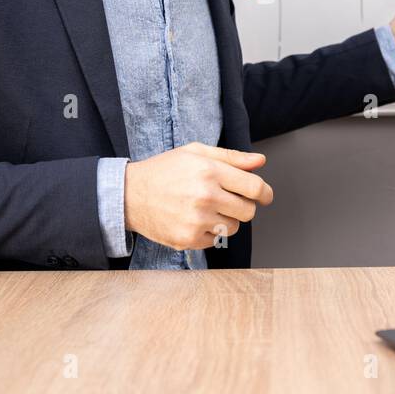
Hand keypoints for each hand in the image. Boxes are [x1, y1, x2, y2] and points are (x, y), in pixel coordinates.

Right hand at [124, 142, 272, 251]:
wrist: (129, 195)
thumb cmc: (164, 170)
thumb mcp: (195, 153)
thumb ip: (231, 157)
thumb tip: (260, 161)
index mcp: (209, 171)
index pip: (254, 187)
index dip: (265, 192)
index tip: (264, 195)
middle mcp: (205, 196)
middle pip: (248, 210)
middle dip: (244, 205)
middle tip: (228, 200)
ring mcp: (197, 221)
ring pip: (234, 228)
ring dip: (227, 220)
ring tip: (206, 208)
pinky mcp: (188, 239)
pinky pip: (216, 241)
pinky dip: (210, 232)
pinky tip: (194, 219)